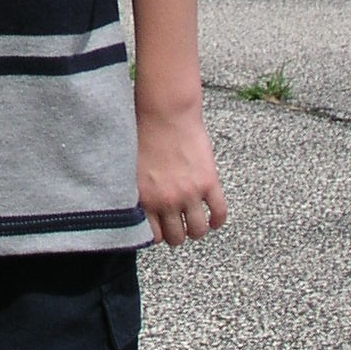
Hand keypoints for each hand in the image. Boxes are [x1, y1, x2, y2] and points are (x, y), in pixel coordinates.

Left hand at [136, 93, 226, 248]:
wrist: (165, 112)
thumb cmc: (143, 134)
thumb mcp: (131, 169)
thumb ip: (137, 193)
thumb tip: (137, 211)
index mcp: (145, 199)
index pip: (154, 236)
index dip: (159, 234)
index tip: (162, 229)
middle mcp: (167, 201)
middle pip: (176, 237)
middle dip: (178, 234)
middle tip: (178, 226)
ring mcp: (189, 193)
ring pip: (197, 230)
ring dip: (197, 229)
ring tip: (195, 222)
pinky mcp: (208, 182)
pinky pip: (219, 212)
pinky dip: (217, 220)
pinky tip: (214, 219)